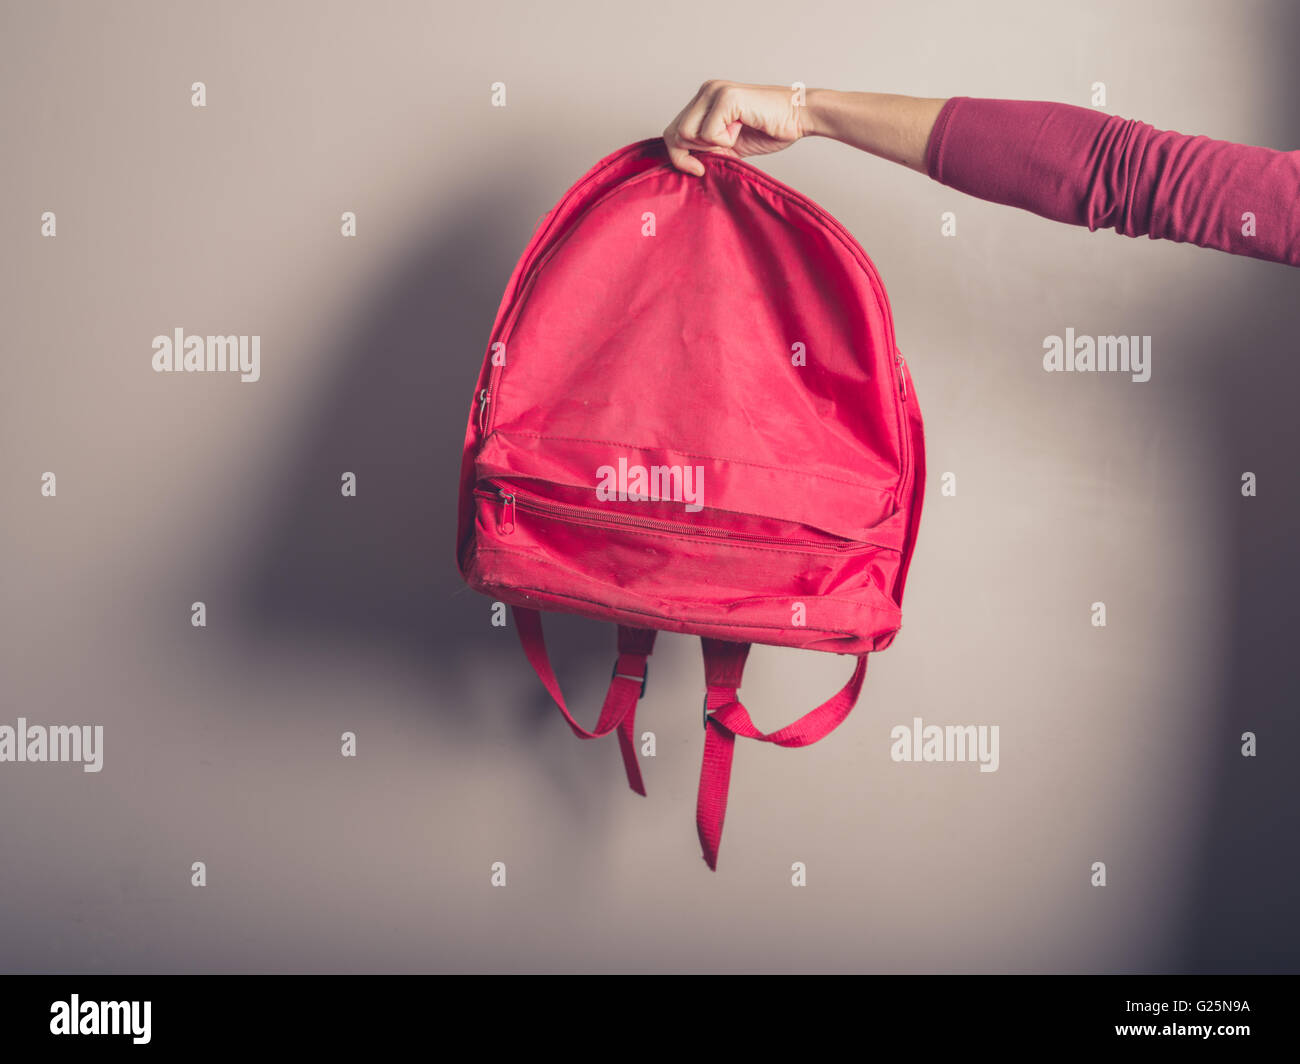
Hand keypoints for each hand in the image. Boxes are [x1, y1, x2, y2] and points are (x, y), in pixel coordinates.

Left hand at [663, 80, 811, 174]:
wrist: (800, 117)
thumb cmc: (770, 130)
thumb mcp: (729, 145)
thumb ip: (707, 149)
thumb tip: (685, 162)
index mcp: (705, 100)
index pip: (673, 130)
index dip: (679, 155)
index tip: (698, 169)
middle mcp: (706, 91)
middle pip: (674, 132)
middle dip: (690, 153)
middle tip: (715, 157)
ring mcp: (714, 91)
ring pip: (686, 132)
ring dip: (710, 145)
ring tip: (734, 136)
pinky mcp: (726, 97)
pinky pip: (708, 133)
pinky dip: (725, 141)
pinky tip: (742, 128)